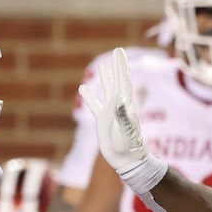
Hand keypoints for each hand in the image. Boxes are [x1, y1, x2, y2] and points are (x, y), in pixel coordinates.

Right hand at [78, 48, 165, 193]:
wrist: (127, 159)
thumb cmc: (129, 145)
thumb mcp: (126, 129)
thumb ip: (122, 114)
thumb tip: (119, 99)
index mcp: (126, 104)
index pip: (123, 80)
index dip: (122, 66)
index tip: (120, 52)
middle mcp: (119, 105)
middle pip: (117, 81)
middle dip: (116, 66)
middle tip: (117, 52)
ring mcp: (110, 111)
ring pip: (107, 90)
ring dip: (105, 78)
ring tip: (103, 65)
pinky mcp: (103, 120)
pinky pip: (95, 105)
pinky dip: (89, 97)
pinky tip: (83, 88)